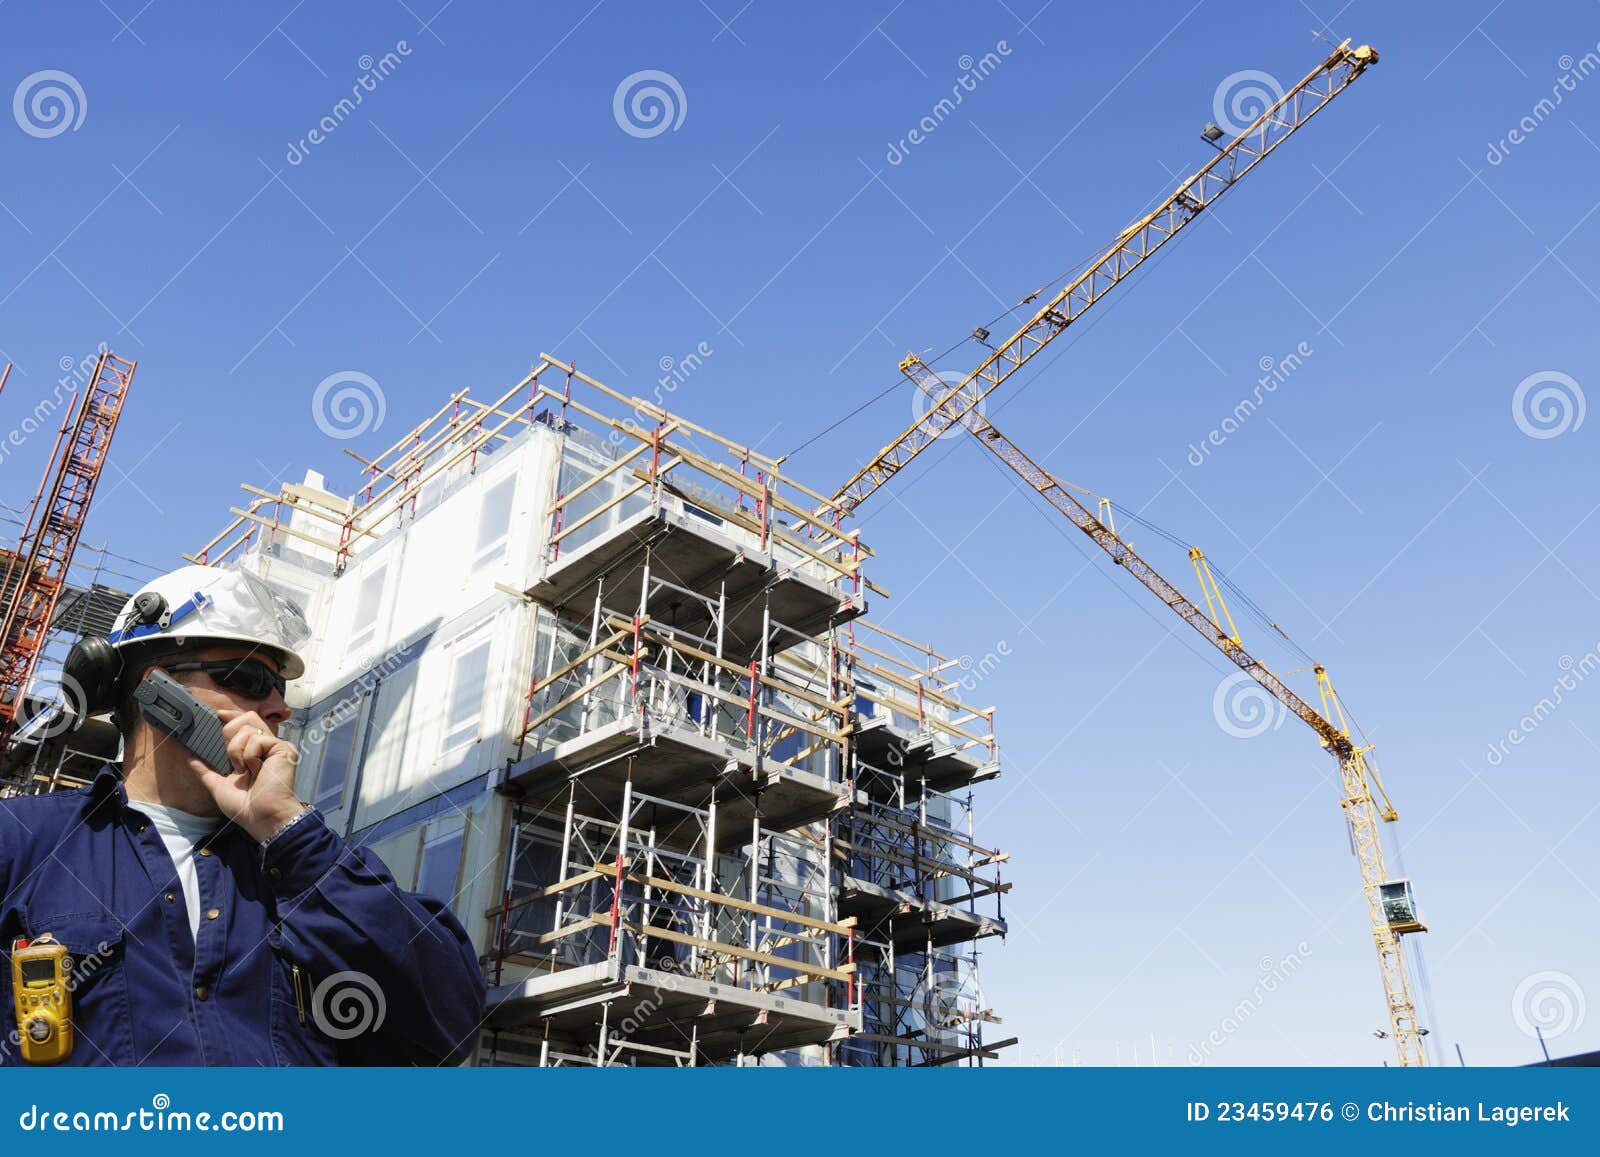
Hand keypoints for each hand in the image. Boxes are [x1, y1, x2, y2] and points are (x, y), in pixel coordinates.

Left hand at [189, 708, 306, 842]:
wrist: (260, 816)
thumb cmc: (245, 807)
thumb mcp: (219, 786)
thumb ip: (206, 771)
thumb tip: (192, 760)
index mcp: (253, 753)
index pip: (244, 724)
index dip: (232, 716)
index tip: (217, 714)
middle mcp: (266, 747)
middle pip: (248, 718)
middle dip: (231, 733)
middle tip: (232, 757)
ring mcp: (275, 747)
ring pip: (248, 729)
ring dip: (237, 752)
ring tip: (244, 770)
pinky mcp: (283, 749)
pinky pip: (258, 740)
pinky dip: (250, 756)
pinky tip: (255, 770)